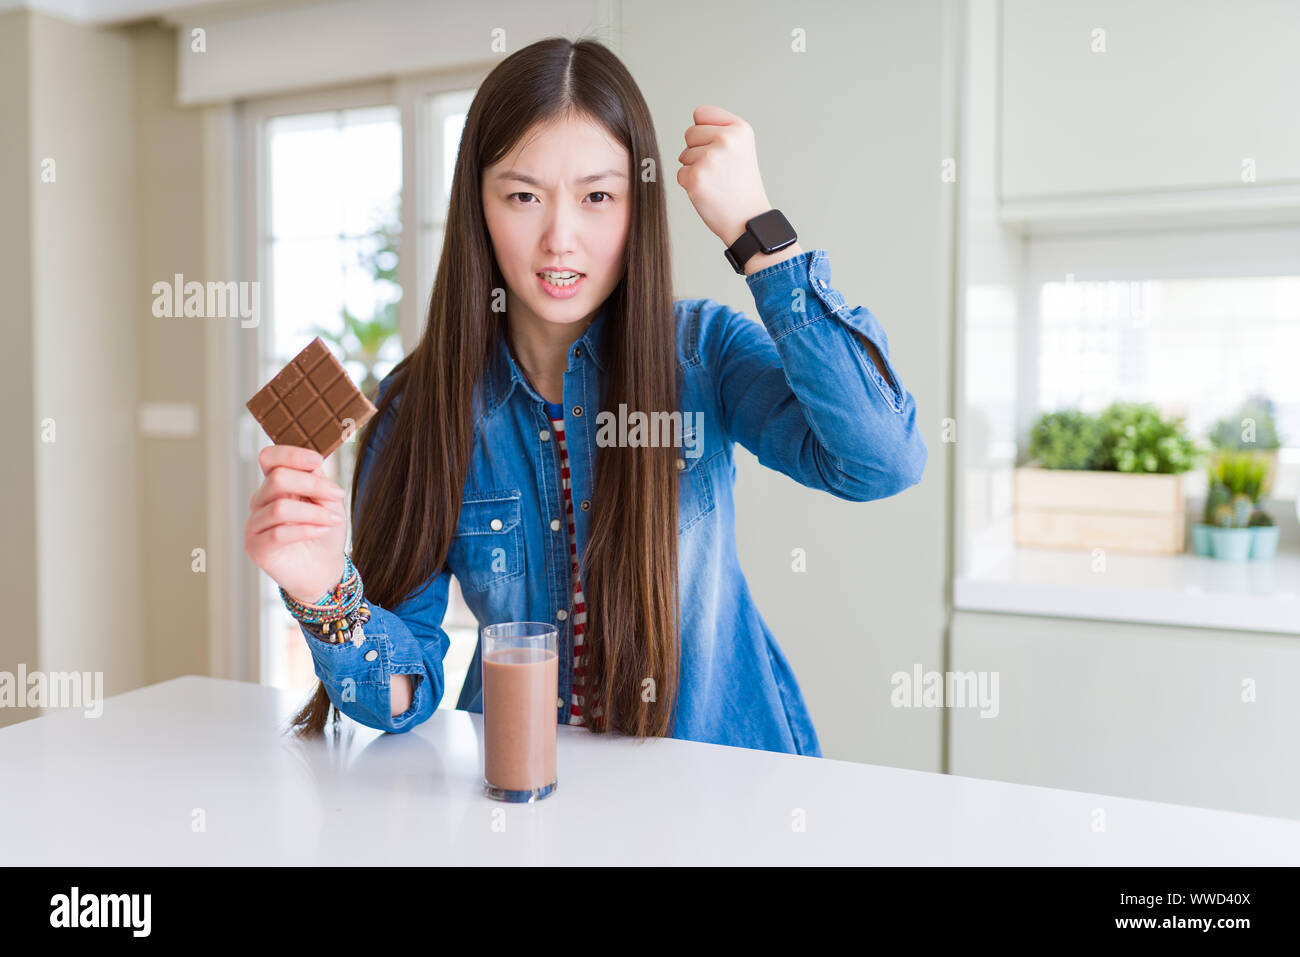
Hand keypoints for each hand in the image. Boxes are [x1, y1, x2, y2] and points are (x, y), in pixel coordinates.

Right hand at [244, 445, 347, 603]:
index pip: (270, 458)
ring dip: (314, 513)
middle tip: (337, 495)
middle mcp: (260, 501)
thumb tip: (313, 461)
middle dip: (312, 485)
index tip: (317, 461)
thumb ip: (317, 480)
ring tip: (334, 520)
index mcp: (275, 485)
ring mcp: (255, 524)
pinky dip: (306, 529)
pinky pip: (278, 533)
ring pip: (280, 508)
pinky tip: (321, 531)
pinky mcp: (256, 547)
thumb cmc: (324, 533)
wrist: (323, 569)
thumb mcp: (327, 501)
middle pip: (277, 479)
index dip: (291, 454)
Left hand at [676, 105, 773, 245]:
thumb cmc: (742, 185)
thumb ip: (720, 129)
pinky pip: (680, 173)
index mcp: (739, 129)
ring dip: (695, 169)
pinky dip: (690, 184)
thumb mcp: (741, 147)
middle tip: (719, 170)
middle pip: (690, 133)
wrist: (748, 219)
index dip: (705, 132)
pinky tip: (709, 191)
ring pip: (684, 155)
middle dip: (698, 151)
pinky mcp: (696, 177)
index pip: (701, 113)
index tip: (720, 149)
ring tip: (716, 182)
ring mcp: (710, 158)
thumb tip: (693, 123)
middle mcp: (726, 139)